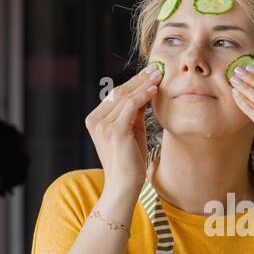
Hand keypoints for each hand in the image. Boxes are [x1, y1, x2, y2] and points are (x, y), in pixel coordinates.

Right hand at [85, 65, 158, 196]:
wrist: (125, 185)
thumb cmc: (130, 160)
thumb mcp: (132, 130)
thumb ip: (135, 112)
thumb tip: (146, 89)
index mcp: (94, 120)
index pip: (115, 95)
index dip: (133, 82)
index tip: (148, 73)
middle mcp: (95, 121)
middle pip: (119, 93)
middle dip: (139, 79)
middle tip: (156, 68)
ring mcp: (103, 125)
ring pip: (125, 97)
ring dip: (144, 84)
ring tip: (159, 75)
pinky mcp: (114, 130)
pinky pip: (131, 105)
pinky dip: (143, 95)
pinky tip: (154, 89)